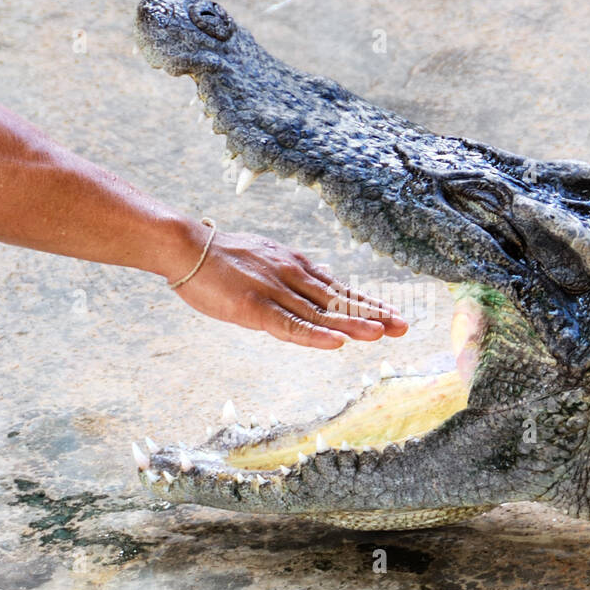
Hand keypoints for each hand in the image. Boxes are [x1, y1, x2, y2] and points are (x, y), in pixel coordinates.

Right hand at [171, 226, 407, 348]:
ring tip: (380, 334)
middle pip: (339, 300)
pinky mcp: (255, 308)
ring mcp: (275, 292)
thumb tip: (325, 274)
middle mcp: (293, 277)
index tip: (393, 314)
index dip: (367, 303)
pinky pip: (290, 326)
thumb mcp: (268, 257)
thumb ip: (296, 271)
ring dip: (352, 324)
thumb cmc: (222, 257)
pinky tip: (336, 342)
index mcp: (297, 267)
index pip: (340, 289)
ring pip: (320, 313)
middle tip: (403, 327)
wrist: (186, 247)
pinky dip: (315, 335)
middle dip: (372, 314)